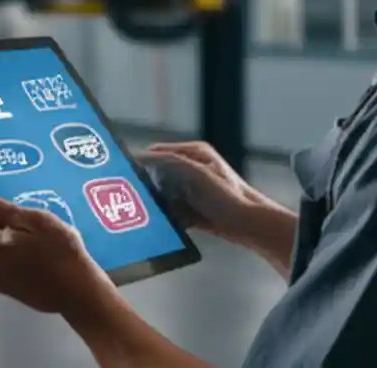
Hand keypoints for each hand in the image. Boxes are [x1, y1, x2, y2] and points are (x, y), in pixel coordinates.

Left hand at [0, 187, 115, 315]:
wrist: (79, 292)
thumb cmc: (59, 251)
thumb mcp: (33, 220)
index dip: (4, 210)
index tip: (25, 215)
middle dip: (10, 228)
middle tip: (39, 231)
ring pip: (1, 250)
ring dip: (16, 243)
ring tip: (43, 246)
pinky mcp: (8, 292)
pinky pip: (8, 265)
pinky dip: (20, 259)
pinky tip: (41, 261)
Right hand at [139, 141, 271, 246]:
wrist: (249, 224)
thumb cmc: (226, 195)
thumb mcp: (196, 173)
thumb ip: (169, 162)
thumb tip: (142, 156)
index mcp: (194, 152)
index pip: (157, 152)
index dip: (142, 162)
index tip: (126, 175)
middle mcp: (192, 167)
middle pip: (159, 175)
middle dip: (150, 187)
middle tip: (137, 198)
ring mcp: (192, 188)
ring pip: (164, 194)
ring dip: (160, 204)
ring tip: (155, 212)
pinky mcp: (193, 207)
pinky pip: (173, 210)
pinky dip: (170, 216)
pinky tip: (169, 222)